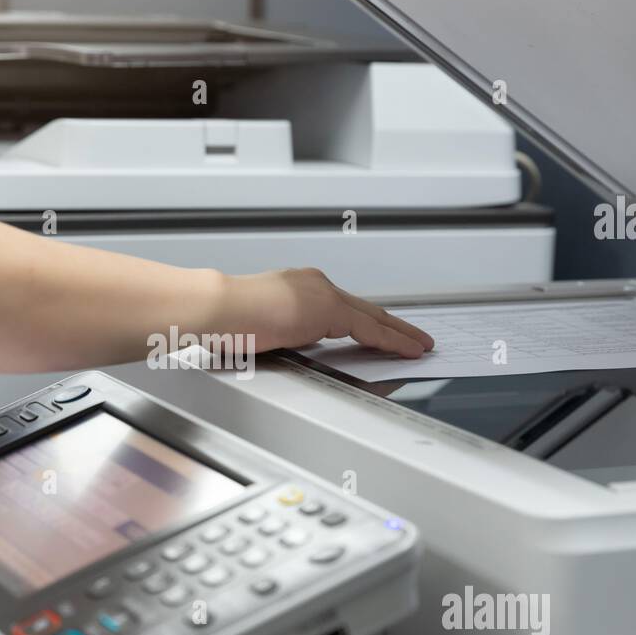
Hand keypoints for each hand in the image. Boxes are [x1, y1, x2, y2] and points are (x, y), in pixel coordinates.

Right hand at [221, 268, 433, 357]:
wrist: (215, 308)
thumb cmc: (225, 319)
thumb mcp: (265, 325)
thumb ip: (288, 331)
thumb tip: (299, 343)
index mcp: (299, 286)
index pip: (344, 307)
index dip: (369, 320)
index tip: (385, 331)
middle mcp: (314, 284)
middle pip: (366, 308)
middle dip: (394, 325)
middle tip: (416, 337)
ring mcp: (322, 294)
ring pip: (374, 316)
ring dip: (400, 333)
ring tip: (420, 346)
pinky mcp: (326, 310)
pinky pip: (370, 329)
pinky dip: (393, 341)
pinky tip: (408, 350)